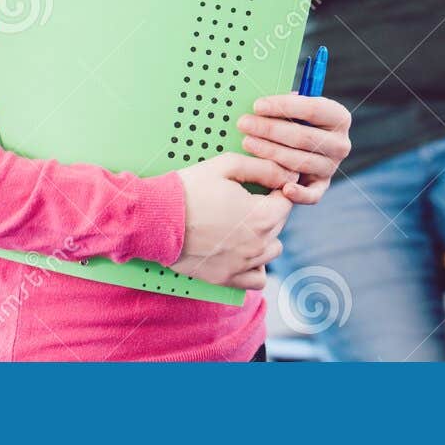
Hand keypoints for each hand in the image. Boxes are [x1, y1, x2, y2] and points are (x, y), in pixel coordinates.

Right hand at [170, 154, 298, 289]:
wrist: (156, 219)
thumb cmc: (189, 189)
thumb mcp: (227, 166)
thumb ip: (264, 168)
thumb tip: (288, 175)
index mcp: (263, 216)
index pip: (288, 200)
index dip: (277, 188)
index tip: (262, 184)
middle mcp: (259, 245)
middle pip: (280, 224)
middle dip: (268, 209)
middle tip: (242, 199)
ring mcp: (244, 264)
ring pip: (272, 250)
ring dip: (264, 236)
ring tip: (241, 224)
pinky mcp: (227, 278)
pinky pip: (257, 278)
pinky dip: (255, 266)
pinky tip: (242, 251)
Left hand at [236, 94, 350, 204]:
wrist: (304, 143)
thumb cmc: (295, 119)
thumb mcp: (296, 106)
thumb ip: (287, 103)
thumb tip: (263, 103)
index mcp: (338, 117)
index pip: (312, 110)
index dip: (283, 106)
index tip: (257, 106)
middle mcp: (340, 143)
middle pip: (303, 137)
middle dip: (269, 129)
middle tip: (244, 124)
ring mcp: (332, 166)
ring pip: (301, 161)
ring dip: (271, 152)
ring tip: (247, 143)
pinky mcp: (322, 186)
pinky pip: (312, 194)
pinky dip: (300, 194)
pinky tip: (284, 189)